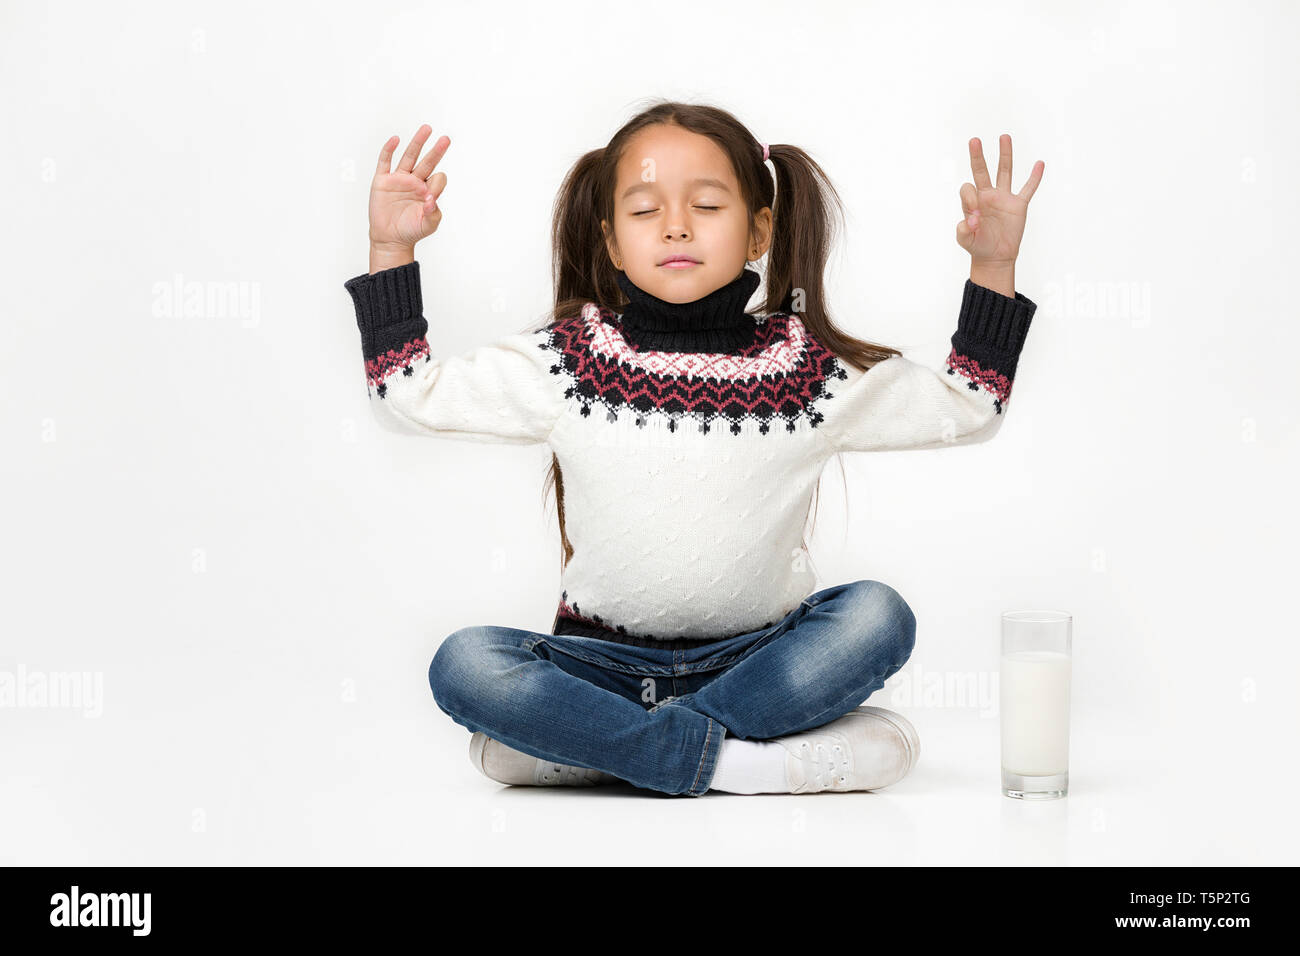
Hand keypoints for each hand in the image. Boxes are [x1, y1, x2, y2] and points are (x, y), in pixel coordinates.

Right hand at [367, 124, 449, 251]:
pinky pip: (385, 161)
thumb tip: (431, 199)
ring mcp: (399, 179)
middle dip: (437, 150)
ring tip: (427, 129)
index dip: (437, 184)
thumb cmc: (411, 231)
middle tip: (446, 139)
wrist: (390, 239)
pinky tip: (396, 139)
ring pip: (410, 157)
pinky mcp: (383, 181)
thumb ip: (433, 213)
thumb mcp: (428, 225)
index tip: (431, 197)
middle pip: (427, 161)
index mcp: (428, 191)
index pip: (438, 178)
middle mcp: (415, 182)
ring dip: (418, 143)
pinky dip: (389, 150)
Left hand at [956, 134, 1042, 265]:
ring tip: (1004, 137)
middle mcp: (987, 195)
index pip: (968, 189)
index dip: (969, 199)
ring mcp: (1004, 198)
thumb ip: (962, 231)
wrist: (995, 257)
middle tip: (973, 140)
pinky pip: (1028, 189)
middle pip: (982, 171)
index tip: (973, 219)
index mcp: (973, 202)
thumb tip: (970, 220)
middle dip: (977, 156)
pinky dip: (1034, 177)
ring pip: (1004, 172)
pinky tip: (1039, 164)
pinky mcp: (1018, 205)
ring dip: (1005, 155)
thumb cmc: (978, 247)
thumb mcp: (965, 241)